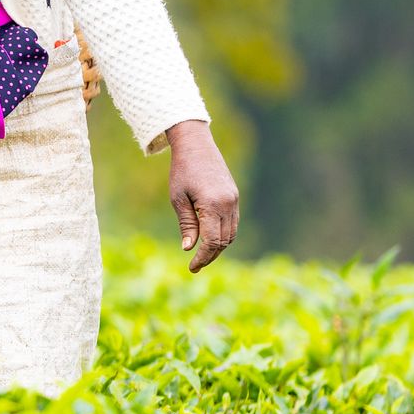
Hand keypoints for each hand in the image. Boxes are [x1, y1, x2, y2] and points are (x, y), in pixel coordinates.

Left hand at [165, 120, 238, 272]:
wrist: (196, 145)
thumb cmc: (182, 170)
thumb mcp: (178, 198)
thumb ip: (186, 224)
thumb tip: (189, 249)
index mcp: (213, 204)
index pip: (213, 241)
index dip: (203, 257)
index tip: (192, 267)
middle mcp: (229, 204)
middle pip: (224, 241)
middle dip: (210, 255)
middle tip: (195, 265)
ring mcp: (234, 201)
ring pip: (231, 234)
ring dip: (218, 247)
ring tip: (201, 255)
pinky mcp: (234, 197)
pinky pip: (232, 223)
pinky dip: (223, 234)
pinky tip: (209, 239)